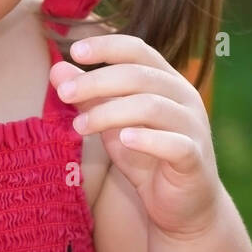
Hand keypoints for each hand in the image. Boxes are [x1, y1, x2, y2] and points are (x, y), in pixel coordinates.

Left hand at [51, 34, 221, 238]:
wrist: (181, 205)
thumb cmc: (144, 157)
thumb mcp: (111, 124)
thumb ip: (89, 97)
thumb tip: (56, 69)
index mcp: (165, 80)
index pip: (137, 50)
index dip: (107, 46)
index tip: (74, 51)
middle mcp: (184, 96)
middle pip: (139, 76)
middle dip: (96, 82)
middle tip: (63, 94)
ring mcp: (193, 126)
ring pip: (152, 106)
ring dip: (110, 112)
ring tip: (80, 126)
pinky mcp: (194, 158)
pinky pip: (174, 143)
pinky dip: (147, 139)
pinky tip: (123, 140)